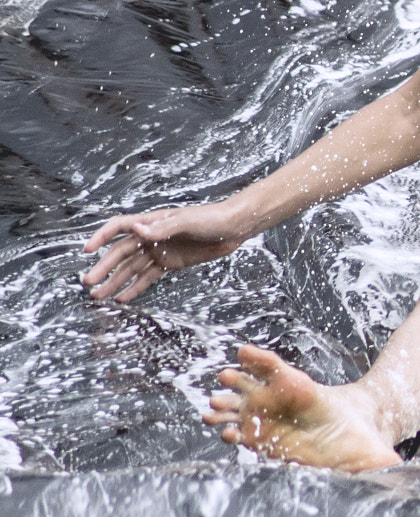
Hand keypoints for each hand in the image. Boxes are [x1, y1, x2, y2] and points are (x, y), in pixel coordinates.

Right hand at [81, 202, 251, 302]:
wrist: (234, 227)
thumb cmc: (212, 218)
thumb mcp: (188, 222)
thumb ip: (163, 227)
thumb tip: (138, 229)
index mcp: (151, 222)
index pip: (119, 227)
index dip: (101, 237)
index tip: (87, 251)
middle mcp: (151, 236)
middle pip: (121, 253)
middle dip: (104, 268)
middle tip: (89, 283)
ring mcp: (160, 250)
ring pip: (131, 268)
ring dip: (115, 282)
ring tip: (99, 296)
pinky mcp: (170, 263)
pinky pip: (148, 276)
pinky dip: (135, 287)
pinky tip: (122, 298)